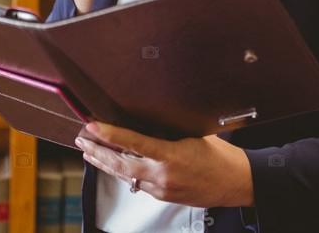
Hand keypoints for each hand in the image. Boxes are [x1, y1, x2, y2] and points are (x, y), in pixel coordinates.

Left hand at [74, 121, 253, 208]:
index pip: (133, 143)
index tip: (92, 126)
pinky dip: (124, 172)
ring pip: (126, 176)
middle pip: (121, 165)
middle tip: (82, 140)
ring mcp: (162, 188)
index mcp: (171, 155)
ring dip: (106, 163)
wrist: (236, 183)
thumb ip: (168, 132)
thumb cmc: (220, 156)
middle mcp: (163, 175)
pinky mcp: (164, 196)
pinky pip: (138, 183)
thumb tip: (145, 121)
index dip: (110, 134)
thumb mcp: (194, 135)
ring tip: (89, 152)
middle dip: (98, 152)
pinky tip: (114, 164)